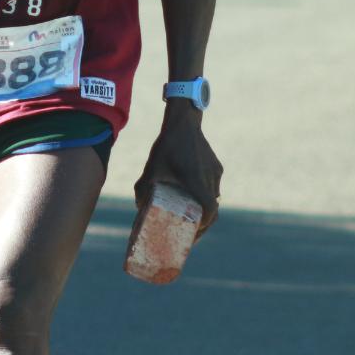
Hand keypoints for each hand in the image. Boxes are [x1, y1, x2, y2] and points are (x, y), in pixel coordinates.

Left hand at [134, 109, 222, 238]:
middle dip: (204, 223)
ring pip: (214, 197)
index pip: (209, 211)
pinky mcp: (216, 166)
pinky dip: (207, 194)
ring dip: (206, 208)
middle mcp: (210, 178)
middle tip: (192, 232)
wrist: (183, 122)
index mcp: (197, 182)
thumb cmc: (167, 146)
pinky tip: (194, 194)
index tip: (194, 233)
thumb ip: (143, 188)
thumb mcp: (152, 168)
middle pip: (213, 208)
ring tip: (193, 215)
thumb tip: (138, 207)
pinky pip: (214, 185)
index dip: (204, 226)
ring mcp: (216, 172)